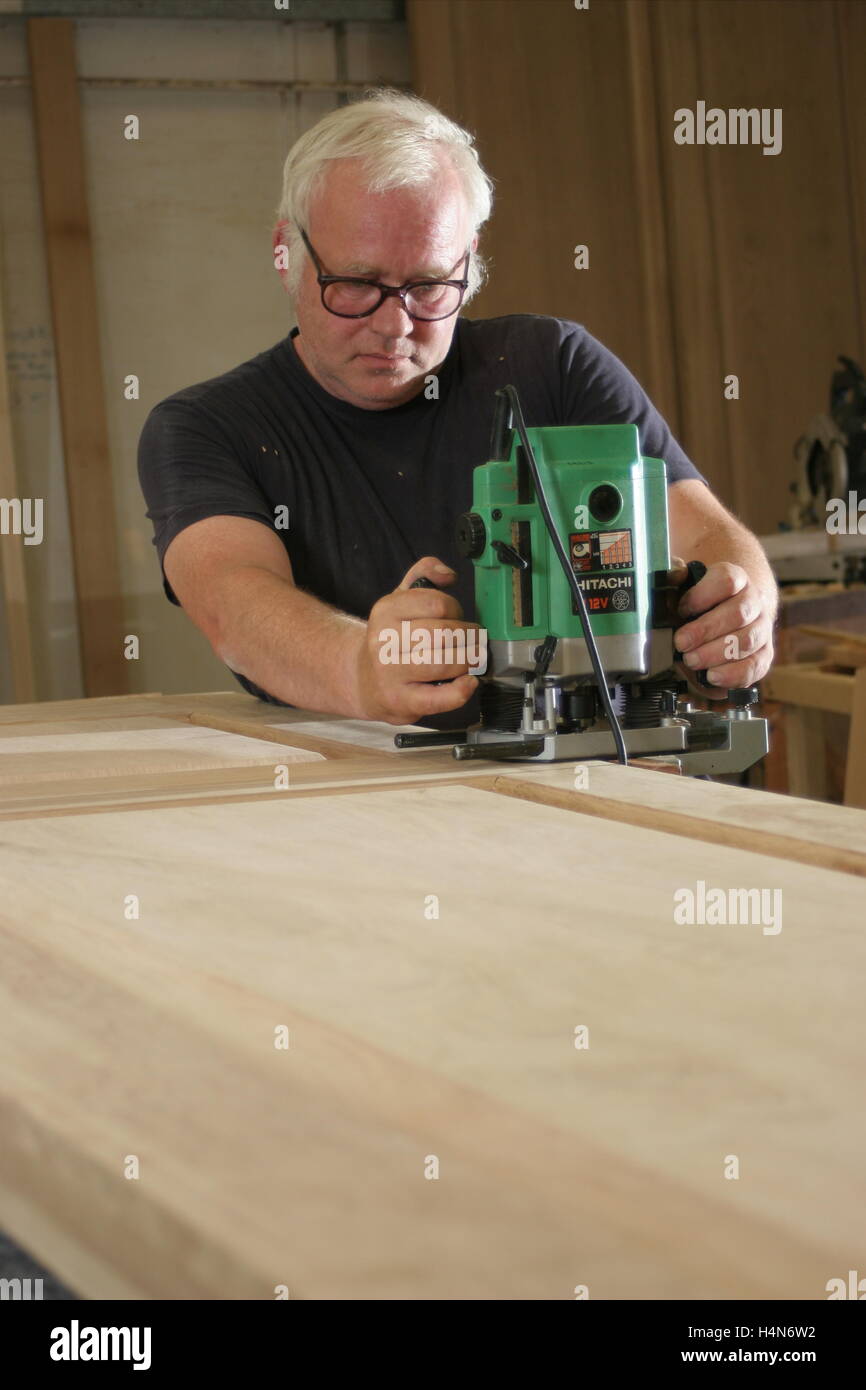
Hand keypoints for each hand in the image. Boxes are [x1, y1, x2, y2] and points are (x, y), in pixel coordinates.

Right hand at [356, 556, 482, 723]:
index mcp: (385, 611)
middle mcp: (383, 641)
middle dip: (469, 636)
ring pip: (444, 663)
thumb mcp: (400, 600)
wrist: (364, 681)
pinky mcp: (400, 701)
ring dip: (469, 660)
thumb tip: (448, 575)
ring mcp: (390, 673)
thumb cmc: (391, 640)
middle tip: (474, 640)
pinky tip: (469, 682)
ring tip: (474, 658)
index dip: (456, 610)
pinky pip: (438, 697)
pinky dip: (461, 691)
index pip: (437, 604)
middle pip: (444, 634)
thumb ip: (424, 574)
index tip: (456, 617)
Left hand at [673, 560, 774, 699]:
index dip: (702, 596)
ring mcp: (761, 628)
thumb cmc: (701, 601)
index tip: (682, 609)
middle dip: (705, 631)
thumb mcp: (685, 585)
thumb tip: (674, 572)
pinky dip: (732, 674)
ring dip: (715, 653)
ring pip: (747, 641)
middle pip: (738, 613)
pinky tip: (712, 676)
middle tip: (681, 643)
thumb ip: (675, 575)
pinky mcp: (763, 654)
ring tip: (691, 660)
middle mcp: (753, 602)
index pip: (727, 580)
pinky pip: (755, 666)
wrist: (725, 614)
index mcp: (735, 579)